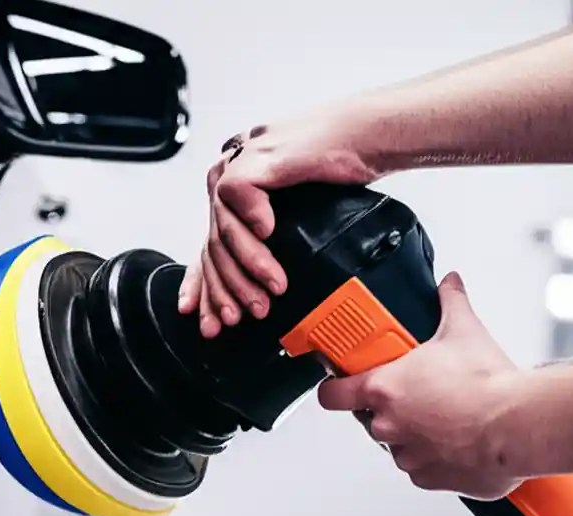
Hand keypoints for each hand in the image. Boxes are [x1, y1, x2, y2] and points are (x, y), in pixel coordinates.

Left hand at [178, 116, 381, 337]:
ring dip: (247, 266)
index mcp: (235, 194)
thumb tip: (261, 288)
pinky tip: (270, 235)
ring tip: (272, 287)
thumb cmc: (340, 172)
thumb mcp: (299, 220)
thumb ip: (269, 245)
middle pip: (213, 247)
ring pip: (224, 229)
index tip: (207, 321)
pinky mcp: (256, 157)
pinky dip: (252, 223)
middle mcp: (230, 179)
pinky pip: (237, 197)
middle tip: (246, 316)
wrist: (368, 137)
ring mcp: (239, 166)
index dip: (204, 289)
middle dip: (227, 291)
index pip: (209, 249)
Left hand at [315, 273, 523, 499]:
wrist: (520, 424)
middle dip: (390, 408)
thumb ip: (450, 303)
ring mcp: (407, 455)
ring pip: (398, 444)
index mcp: (383, 389)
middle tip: (417, 396)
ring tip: (446, 417)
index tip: (341, 385)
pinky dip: (436, 458)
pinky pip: (422, 468)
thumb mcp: (464, 331)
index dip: (335, 389)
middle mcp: (388, 425)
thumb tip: (448, 286)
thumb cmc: (489, 385)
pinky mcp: (428, 478)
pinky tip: (458, 440)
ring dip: (414, 434)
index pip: (332, 395)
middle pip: (370, 418)